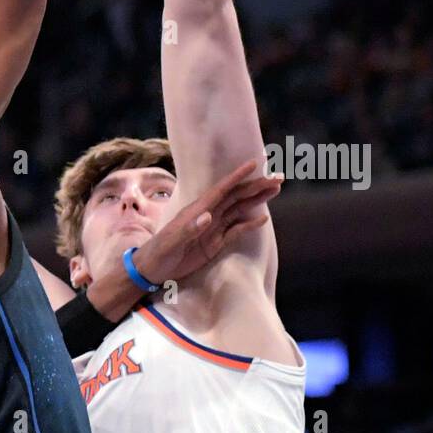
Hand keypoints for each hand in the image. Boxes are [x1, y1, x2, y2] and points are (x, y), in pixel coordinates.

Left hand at [136, 160, 281, 285]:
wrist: (153, 269)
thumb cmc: (159, 252)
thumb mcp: (171, 241)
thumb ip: (188, 229)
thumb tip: (207, 216)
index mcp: (198, 209)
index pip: (222, 189)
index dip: (238, 176)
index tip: (254, 163)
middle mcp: (209, 215)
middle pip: (237, 196)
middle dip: (257, 186)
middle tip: (278, 178)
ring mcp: (213, 228)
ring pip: (240, 210)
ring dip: (257, 200)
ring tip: (275, 190)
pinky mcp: (215, 244)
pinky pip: (236, 231)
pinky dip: (250, 224)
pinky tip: (263, 218)